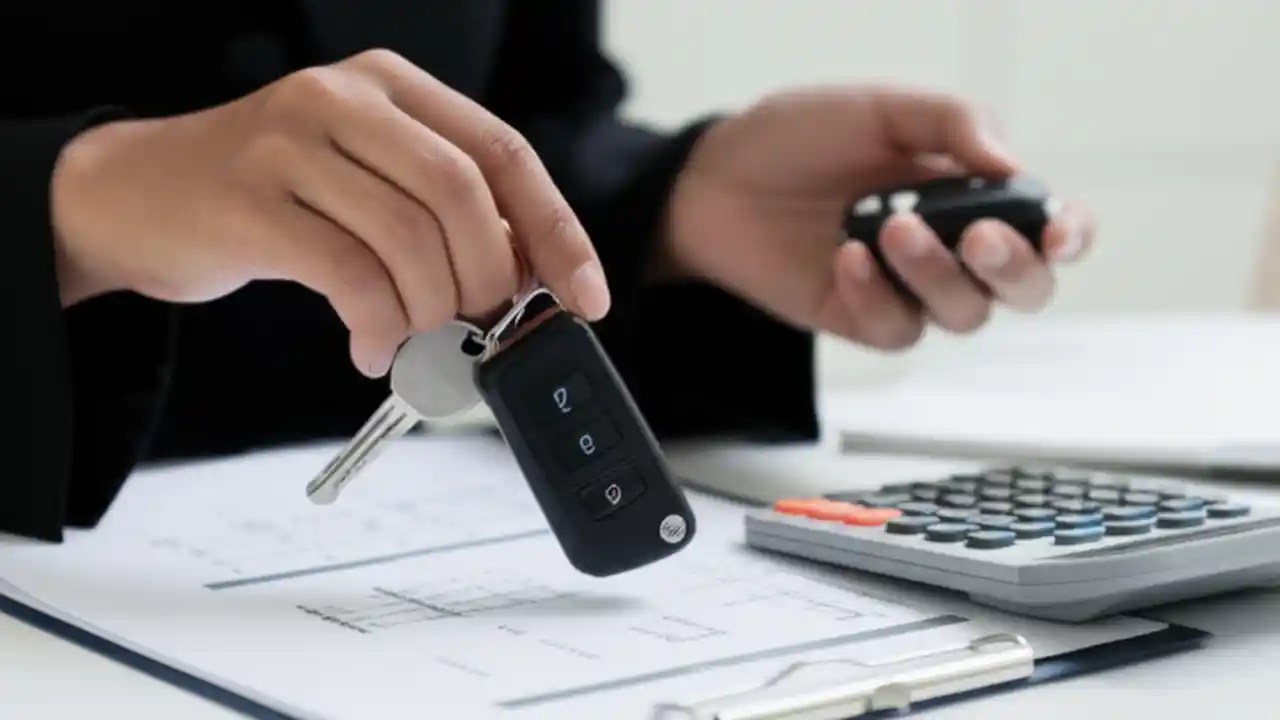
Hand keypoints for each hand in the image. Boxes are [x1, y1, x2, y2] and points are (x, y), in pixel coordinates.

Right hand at [49, 49, 611, 376]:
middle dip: (487, 278)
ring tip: (414, 339)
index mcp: (390, 86)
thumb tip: (525, 282)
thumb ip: (439, 214)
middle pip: (463, 193)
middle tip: (475, 324)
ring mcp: (289, 143)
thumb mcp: (363, 181)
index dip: (556, 231)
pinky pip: (348, 275)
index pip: (503, 153)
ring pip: (409, 238)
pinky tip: (368, 347)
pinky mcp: (247, 201)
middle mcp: (344, 98)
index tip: (585, 296)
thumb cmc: (268, 199)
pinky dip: (376, 326)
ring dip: (430, 311)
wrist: (133, 194)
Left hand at [663, 86, 1092, 349]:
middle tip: (975, 234)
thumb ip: (951, 123)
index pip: (1046, 226)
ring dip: (935, 273)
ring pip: (963, 314)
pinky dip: (877, 295)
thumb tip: (1012, 163)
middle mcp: (950, 245)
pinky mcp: (862, 317)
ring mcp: (908, 287)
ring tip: (888, 225)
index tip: (1057, 232)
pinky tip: (846, 257)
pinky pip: (895, 329)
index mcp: (971, 191)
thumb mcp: (878, 108)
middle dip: (1012, 267)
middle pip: (1022, 288)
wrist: (717, 177)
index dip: (1068, 235)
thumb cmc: (800, 137)